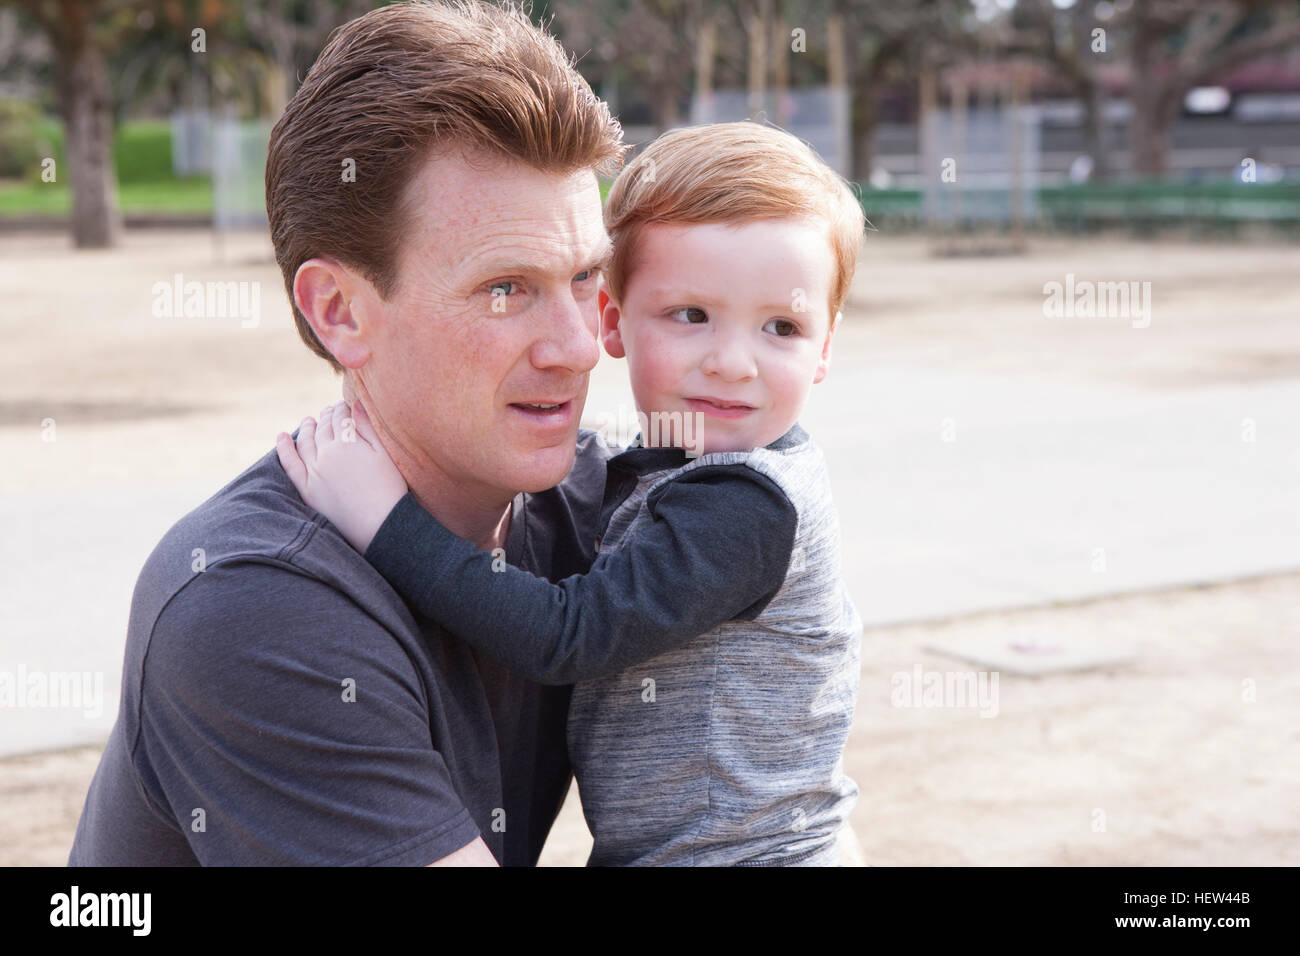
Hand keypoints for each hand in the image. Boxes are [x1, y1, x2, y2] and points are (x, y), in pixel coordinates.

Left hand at [276, 400, 407, 552]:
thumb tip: (355, 404)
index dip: (343, 409)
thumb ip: (368, 427)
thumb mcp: (384, 454)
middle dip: (327, 416)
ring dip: (307, 428)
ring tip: (309, 421)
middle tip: (329, 411)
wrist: (380, 525)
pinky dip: (284, 449)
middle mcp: (326, 454)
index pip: (341, 418)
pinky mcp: (307, 490)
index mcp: (347, 443)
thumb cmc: (389, 489)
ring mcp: (314, 472)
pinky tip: (281, 437)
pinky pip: (290, 465)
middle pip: (323, 428)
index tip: (345, 405)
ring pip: (306, 442)